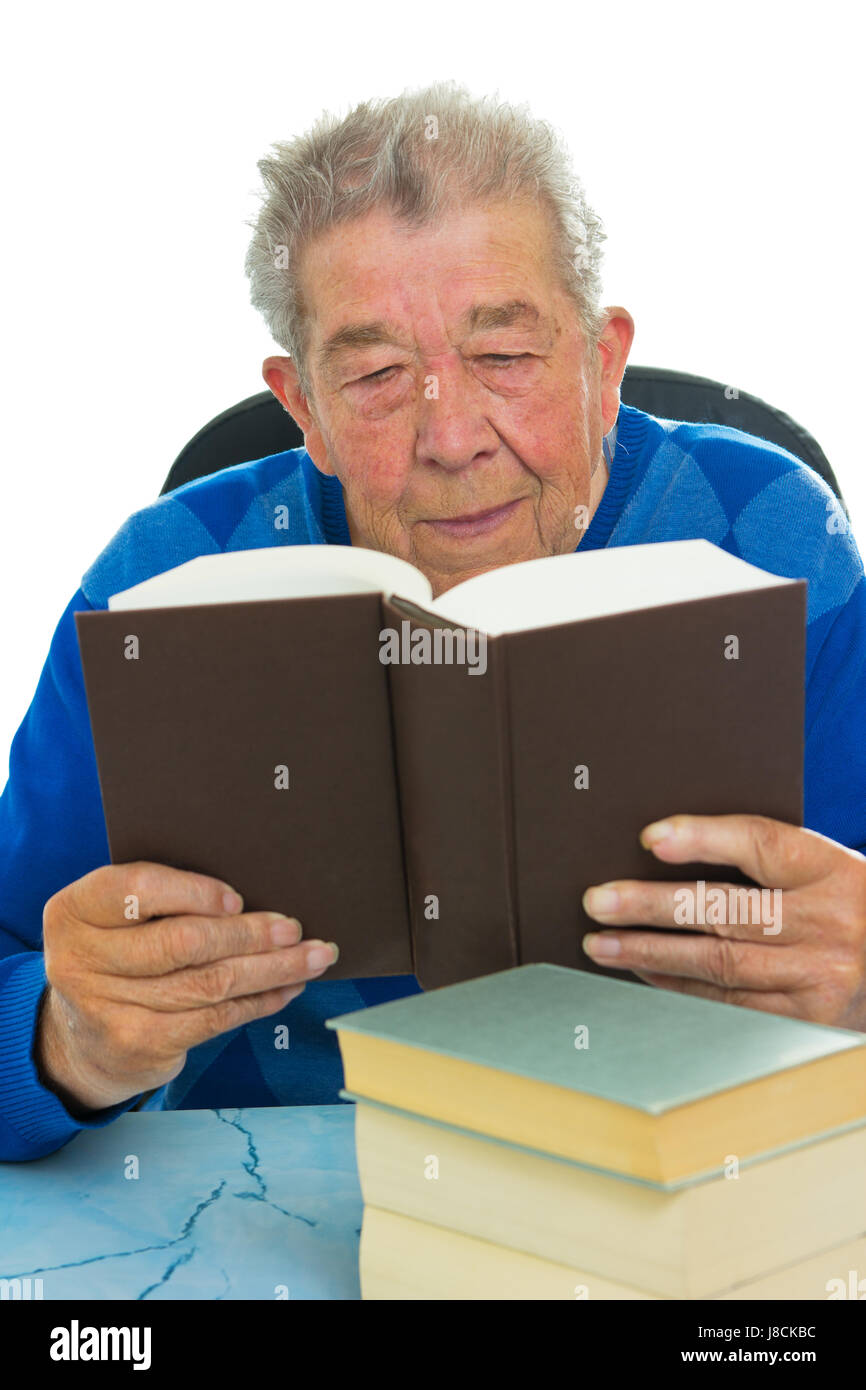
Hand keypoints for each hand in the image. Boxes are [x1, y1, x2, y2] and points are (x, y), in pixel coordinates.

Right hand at [37, 862, 338, 1113]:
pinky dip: (258, 1001)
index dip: (193, 892)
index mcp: (75, 910)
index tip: (237, 898)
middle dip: (249, 934)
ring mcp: (107, 1008)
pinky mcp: (139, 1045)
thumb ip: (161, 901)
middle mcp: (81, 959)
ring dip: (271, 969)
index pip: (137, 889)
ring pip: (208, 983)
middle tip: (294, 928)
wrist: (82, 1039)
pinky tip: (286, 988)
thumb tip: (253, 897)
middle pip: (182, 942)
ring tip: (312, 956)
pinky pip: (213, 1018)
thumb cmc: (117, 957)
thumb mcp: (117, 919)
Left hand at [581, 814, 865, 1029]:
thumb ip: (770, 862)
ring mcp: (820, 976)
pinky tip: (645, 975)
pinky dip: (681, 988)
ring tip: (602, 944)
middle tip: (598, 900)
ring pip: (719, 963)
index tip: (649, 837)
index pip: (761, 843)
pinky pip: (731, 1002)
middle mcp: (829, 923)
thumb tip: (668, 848)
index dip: (703, 837)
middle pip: (725, 909)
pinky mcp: (808, 1019)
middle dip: (652, 906)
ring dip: (651, 953)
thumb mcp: (829, 870)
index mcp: (832, 869)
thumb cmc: (855, 908)